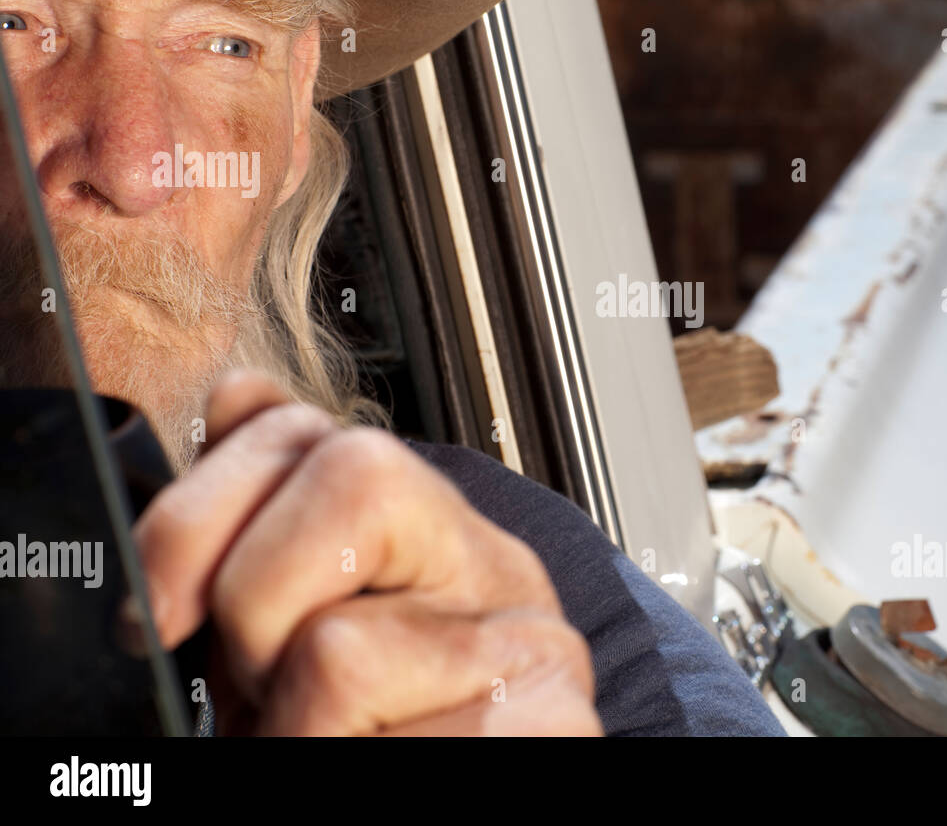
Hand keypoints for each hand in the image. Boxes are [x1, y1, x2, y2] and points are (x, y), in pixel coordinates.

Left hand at [128, 369, 601, 735]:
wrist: (484, 815)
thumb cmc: (377, 739)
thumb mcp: (301, 631)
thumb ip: (273, 535)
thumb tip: (235, 401)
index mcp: (424, 531)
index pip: (306, 432)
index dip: (199, 511)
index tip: (153, 615)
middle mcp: (491, 567)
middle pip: (354, 477)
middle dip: (255, 600)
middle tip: (263, 688)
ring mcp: (533, 639)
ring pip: (339, 648)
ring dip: (293, 731)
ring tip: (334, 745)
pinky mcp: (556, 723)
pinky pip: (394, 747)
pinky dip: (357, 773)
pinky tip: (387, 764)